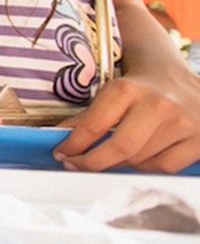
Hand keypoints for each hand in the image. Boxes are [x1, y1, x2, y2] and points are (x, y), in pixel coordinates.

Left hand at [54, 67, 199, 172]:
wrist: (177, 76)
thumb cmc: (140, 86)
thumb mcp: (111, 91)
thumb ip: (87, 116)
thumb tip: (61, 139)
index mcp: (129, 89)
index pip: (94, 126)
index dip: (73, 145)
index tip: (61, 154)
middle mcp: (158, 104)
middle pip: (119, 148)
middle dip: (92, 162)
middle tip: (77, 164)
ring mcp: (183, 122)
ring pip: (141, 160)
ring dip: (120, 163)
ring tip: (113, 155)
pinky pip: (165, 166)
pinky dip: (148, 166)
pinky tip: (141, 156)